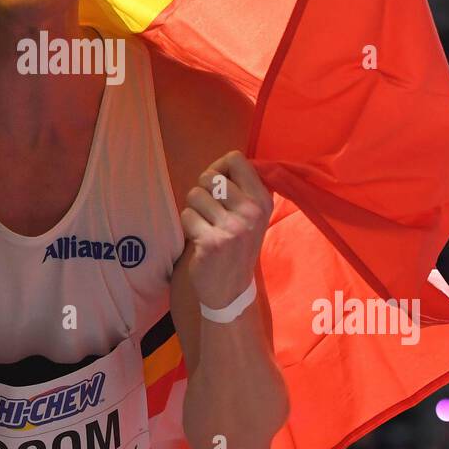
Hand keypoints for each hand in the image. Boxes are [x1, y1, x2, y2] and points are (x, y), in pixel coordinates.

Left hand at [179, 150, 273, 309]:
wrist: (230, 289)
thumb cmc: (238, 245)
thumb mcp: (253, 216)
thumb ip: (243, 188)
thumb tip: (226, 160)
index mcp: (263, 200)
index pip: (235, 159)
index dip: (219, 168)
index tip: (218, 185)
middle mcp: (251, 212)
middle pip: (210, 176)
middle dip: (203, 191)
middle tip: (210, 211)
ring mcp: (232, 228)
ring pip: (194, 195)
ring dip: (194, 209)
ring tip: (206, 225)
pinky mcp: (211, 242)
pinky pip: (186, 215)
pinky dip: (188, 225)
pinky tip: (199, 238)